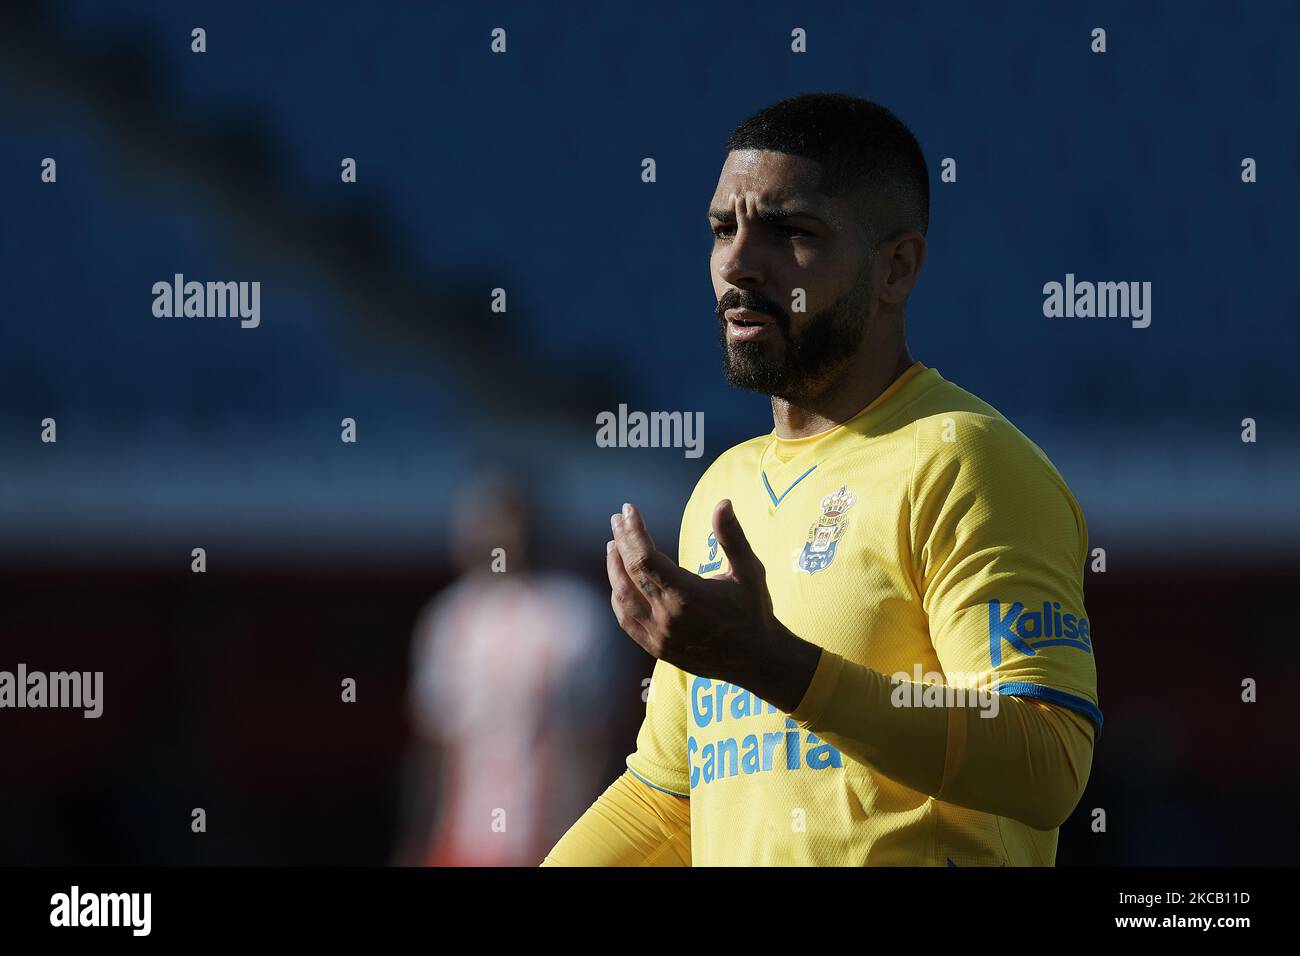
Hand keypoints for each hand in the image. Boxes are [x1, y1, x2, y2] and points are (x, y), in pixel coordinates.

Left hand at [606, 500, 821, 712]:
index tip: (628, 509)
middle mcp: (669, 617)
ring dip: (614, 569)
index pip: (645, 556)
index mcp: (688, 594)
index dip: (633, 531)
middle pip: (629, 573)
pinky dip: (618, 598)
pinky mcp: (657, 649)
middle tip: (617, 520)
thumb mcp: (749, 571)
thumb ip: (732, 537)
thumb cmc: (754, 611)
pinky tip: (618, 583)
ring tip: (613, 546)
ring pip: (622, 598)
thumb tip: (723, 503)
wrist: (757, 660)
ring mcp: (660, 635)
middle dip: (621, 542)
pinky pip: (626, 621)